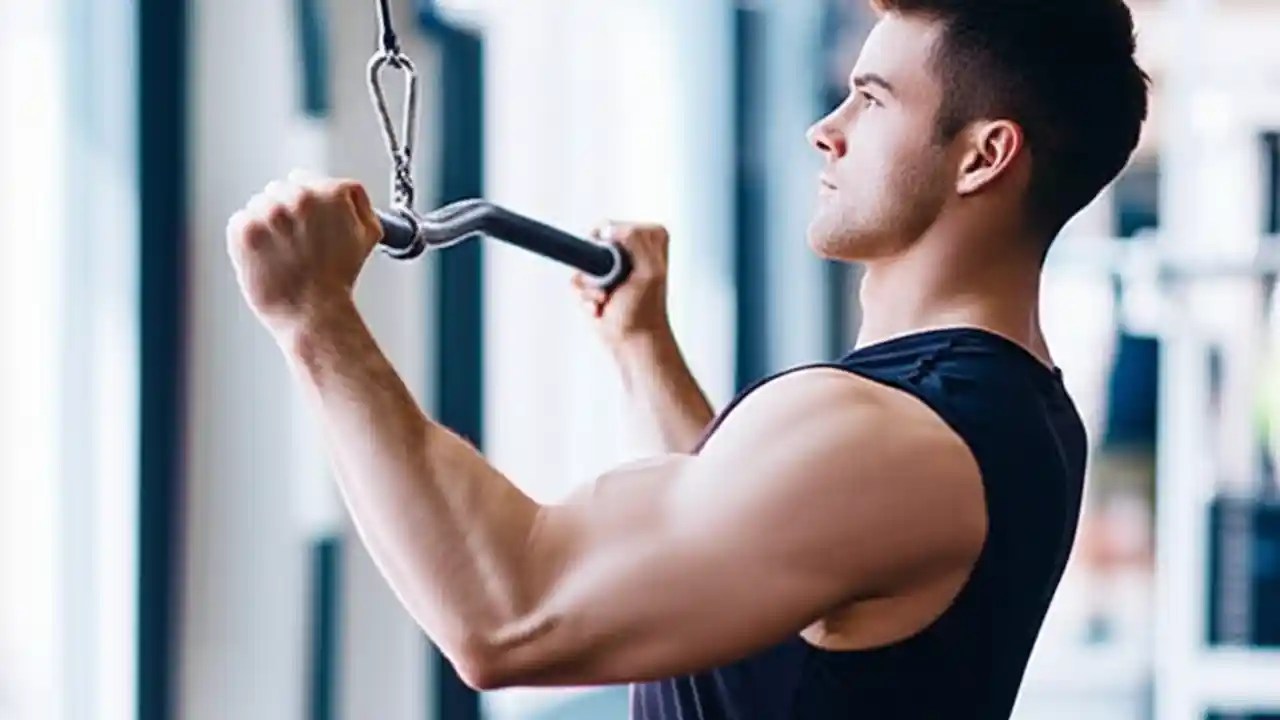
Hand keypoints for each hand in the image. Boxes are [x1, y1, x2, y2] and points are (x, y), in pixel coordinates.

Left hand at [226, 170, 381, 335]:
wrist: (313, 313)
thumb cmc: (337, 280)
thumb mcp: (366, 236)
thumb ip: (358, 204)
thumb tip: (347, 192)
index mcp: (330, 193)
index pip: (306, 179)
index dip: (308, 205)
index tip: (308, 223)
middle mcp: (299, 197)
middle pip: (281, 189)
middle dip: (287, 214)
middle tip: (297, 243)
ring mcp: (268, 212)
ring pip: (260, 204)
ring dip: (268, 224)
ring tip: (283, 253)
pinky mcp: (244, 229)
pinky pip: (241, 221)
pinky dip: (250, 238)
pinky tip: (267, 256)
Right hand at [571, 222, 671, 346]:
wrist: (633, 340)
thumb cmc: (645, 311)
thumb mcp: (649, 271)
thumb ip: (636, 241)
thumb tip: (607, 228)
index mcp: (649, 239)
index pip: (612, 226)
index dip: (607, 245)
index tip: (614, 263)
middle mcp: (629, 249)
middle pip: (593, 243)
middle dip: (595, 268)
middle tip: (611, 285)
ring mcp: (611, 266)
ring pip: (582, 264)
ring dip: (590, 286)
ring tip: (606, 299)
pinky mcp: (595, 283)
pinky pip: (577, 282)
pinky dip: (586, 298)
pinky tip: (601, 308)